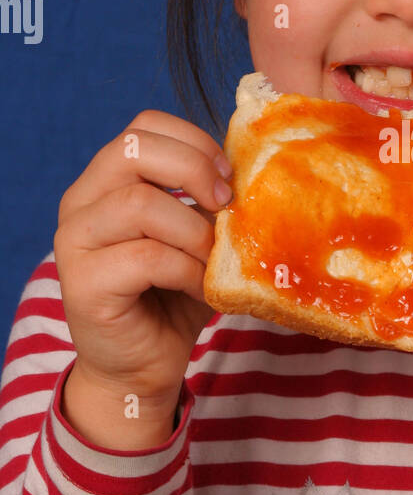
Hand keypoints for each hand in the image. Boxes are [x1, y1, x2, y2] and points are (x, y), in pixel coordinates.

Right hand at [53, 110, 231, 421]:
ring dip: (193, 232)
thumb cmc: (173, 298)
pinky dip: (187, 271)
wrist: (142, 368)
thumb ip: (208, 201)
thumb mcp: (196, 237)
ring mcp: (74, 241)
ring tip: (214, 260)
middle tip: (226, 205)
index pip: (144, 126)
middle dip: (194, 170)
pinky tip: (201, 290)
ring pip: (140, 203)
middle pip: (134, 149)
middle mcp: (81, 202)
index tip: (228, 176)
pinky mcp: (82, 283)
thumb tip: (254, 169)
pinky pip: (146, 257)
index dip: (194, 141)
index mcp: (107, 180)